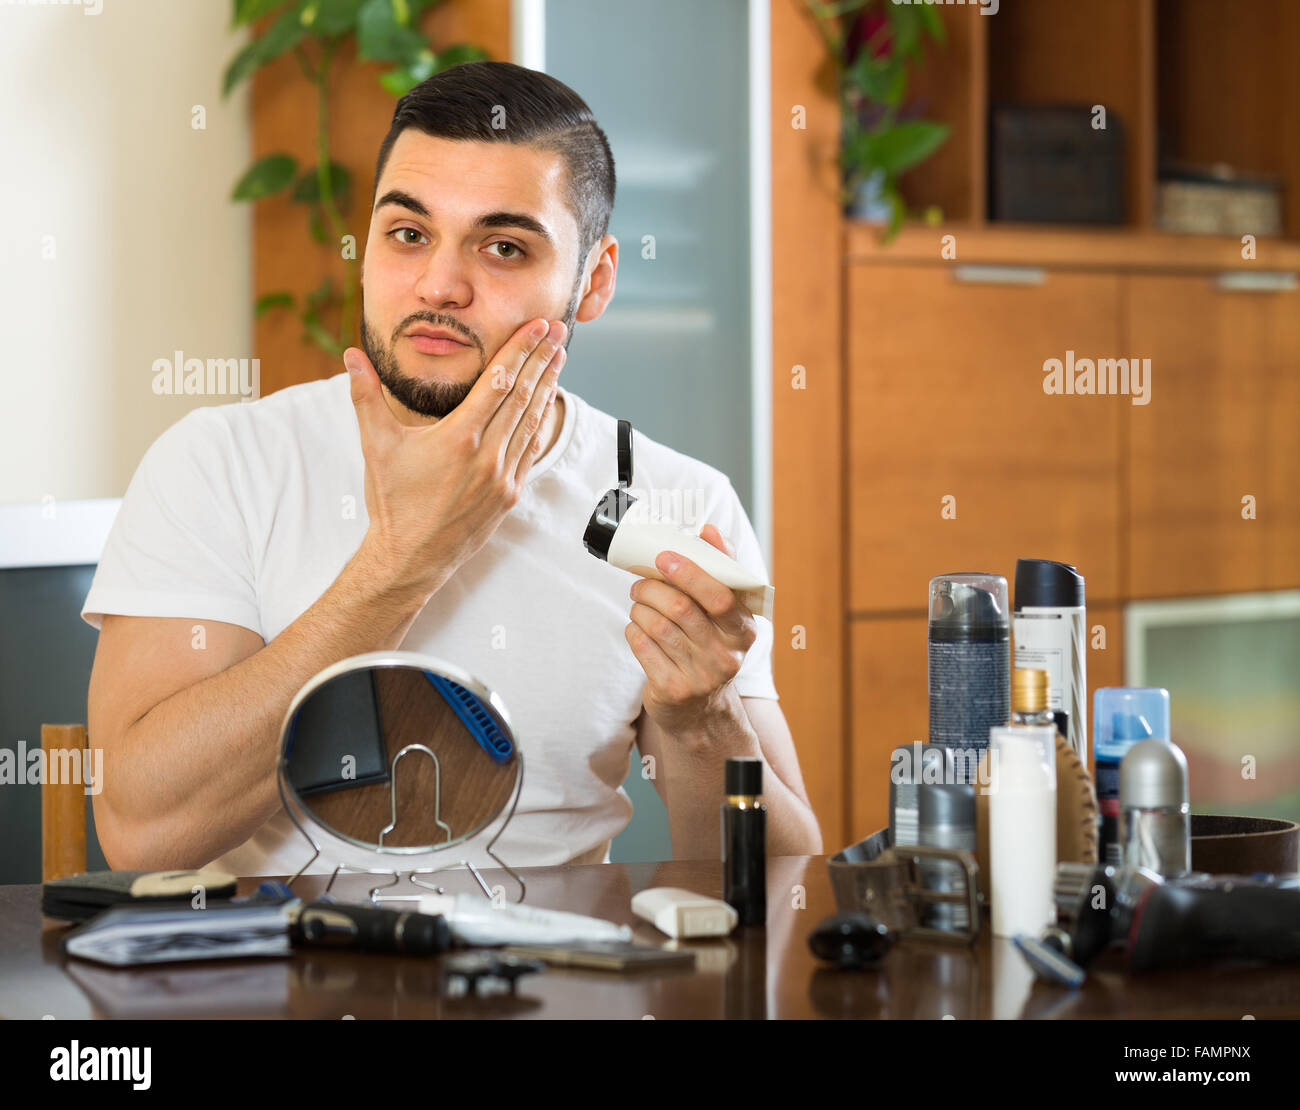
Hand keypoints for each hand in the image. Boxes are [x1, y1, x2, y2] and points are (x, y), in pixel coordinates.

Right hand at [344, 318, 566, 599]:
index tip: (536, 326)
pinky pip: (531, 450)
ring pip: (532, 421)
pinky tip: (547, 403)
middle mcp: (487, 456)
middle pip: (523, 395)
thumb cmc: (392, 502)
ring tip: (558, 358)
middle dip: (541, 359)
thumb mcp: (375, 445)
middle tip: (557, 331)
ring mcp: (503, 477)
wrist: (410, 558)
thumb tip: (351, 355)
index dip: (519, 349)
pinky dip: (541, 422)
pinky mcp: (510, 494)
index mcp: (458, 438)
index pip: (498, 381)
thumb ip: (365, 396)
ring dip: (547, 386)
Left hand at [624, 523, 758, 739]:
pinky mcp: (673, 690)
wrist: (703, 712)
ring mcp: (700, 677)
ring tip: (638, 603)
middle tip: (640, 583)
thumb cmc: (711, 648)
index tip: (665, 556)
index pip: (720, 598)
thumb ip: (721, 570)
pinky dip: (634, 630)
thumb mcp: (726, 615)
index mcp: (744, 631)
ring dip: (640, 608)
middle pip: (681, 609)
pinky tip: (638, 628)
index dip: (690, 573)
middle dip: (653, 588)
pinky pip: (642, 647)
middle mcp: (726, 656)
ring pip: (658, 626)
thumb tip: (710, 530)